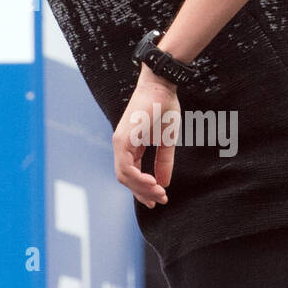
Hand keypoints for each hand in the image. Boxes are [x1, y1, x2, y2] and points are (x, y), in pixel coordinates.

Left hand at [113, 66, 177, 207]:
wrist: (161, 86)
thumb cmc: (164, 108)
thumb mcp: (167, 141)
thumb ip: (164, 162)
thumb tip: (163, 183)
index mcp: (131, 146)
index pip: (133, 174)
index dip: (144, 189)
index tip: (160, 198)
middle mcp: (122, 146)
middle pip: (127, 179)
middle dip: (144, 193)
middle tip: (161, 201)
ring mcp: (120, 143)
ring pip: (125, 176)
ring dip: (142, 189)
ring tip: (160, 193)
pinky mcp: (122, 140)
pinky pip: (126, 167)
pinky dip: (138, 179)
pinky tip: (154, 183)